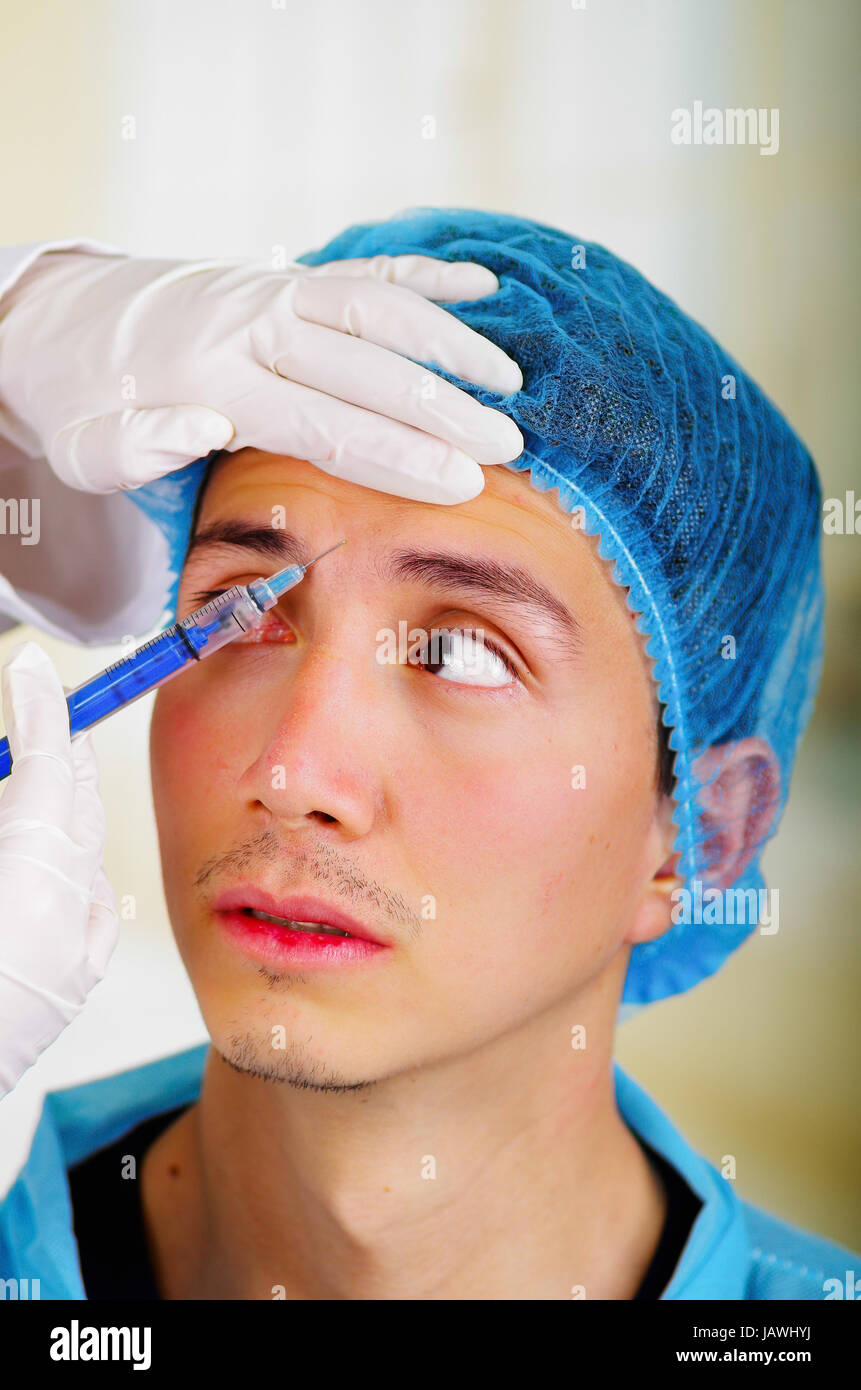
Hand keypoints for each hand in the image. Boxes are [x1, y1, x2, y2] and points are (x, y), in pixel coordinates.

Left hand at [0, 249, 522, 504]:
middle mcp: (254, 327)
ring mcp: (275, 292)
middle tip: (509, 444)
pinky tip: (482, 285)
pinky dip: (426, 275)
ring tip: (507, 382)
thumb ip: (136, 444)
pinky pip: (365, 270)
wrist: (70, 322)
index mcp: (215, 381)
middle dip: (446, 410)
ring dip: (450, 342)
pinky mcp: (287, 277)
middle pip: (368, 369)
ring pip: (379, 309)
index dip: (400, 456)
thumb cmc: (88, 404)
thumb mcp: (86, 448)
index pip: (326, 424)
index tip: (461, 482)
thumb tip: (202, 425)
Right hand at [0, 642, 118, 1097]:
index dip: (40, 707)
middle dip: (62, 750)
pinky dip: (74, 868)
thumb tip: (8, 772)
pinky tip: (56, 858)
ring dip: (65, 805)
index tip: (34, 670)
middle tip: (42, 711)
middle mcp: (66, 904)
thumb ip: (2, 799)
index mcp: (29, 872)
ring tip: (43, 777)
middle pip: (77, 796)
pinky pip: (92, 900)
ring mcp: (79, 943)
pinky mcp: (79, 977)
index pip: (48, 762)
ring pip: (87, 845)